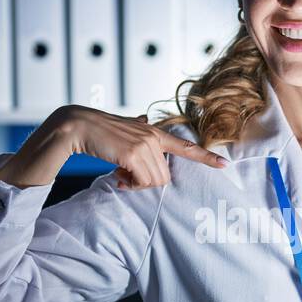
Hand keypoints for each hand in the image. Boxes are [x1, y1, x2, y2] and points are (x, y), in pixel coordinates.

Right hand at [0, 106, 226, 188]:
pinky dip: (128, 184)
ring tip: (120, 175)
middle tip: (126, 179)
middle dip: (146, 183)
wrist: (76, 126)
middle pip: (164, 176)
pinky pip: (140, 181)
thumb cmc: (97, 130)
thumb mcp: (123, 128)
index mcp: (153, 132)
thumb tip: (143, 116)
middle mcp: (153, 137)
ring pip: (154, 181)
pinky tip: (116, 177)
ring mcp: (144, 145)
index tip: (224, 165)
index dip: (205, 157)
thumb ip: (138, 128)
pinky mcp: (133, 154)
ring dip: (136, 184)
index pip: (185, 146)